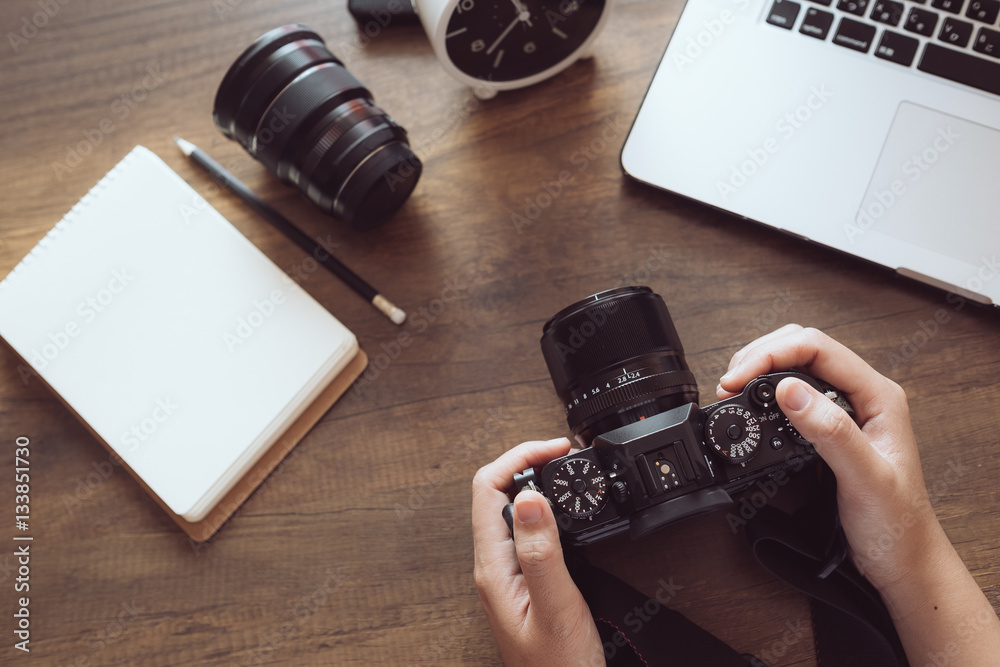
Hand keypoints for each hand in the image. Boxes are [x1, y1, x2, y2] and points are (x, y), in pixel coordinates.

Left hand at [472, 438, 602, 666]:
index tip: (554, 449)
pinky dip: (546, 508)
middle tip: (564, 453)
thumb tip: (531, 495)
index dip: (518, 457)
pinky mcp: (525, 580)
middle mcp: (494, 565)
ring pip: (511, 509)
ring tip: (566, 469)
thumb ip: (542, 552)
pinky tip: (566, 511)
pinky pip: (526, 530)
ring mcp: (507, 573)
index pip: (487, 488)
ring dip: (535, 482)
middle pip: (495, 492)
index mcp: (493, 566)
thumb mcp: (555, 605)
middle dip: (527, 461)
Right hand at [717, 324, 932, 587]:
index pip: (817, 349)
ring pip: (795, 366)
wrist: (901, 559)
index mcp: (878, 395)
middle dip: (759, 356)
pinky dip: (765, 392)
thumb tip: (789, 390)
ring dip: (760, 370)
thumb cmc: (895, 523)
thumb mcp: (864, 478)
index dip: (770, 355)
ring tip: (733, 390)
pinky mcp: (829, 425)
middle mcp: (862, 395)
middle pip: (803, 347)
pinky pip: (793, 393)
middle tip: (729, 384)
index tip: (738, 379)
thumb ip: (830, 431)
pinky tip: (751, 404)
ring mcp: (846, 408)